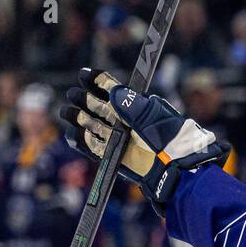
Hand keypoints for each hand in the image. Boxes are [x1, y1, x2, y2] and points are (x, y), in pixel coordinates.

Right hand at [60, 68, 230, 214]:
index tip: (84, 74)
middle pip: (100, 108)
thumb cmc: (173, 141)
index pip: (114, 91)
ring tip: (67, 113)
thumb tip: (114, 91)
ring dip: (79, 120)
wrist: (179, 172)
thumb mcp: (155, 117)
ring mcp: (121, 141)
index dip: (98, 82)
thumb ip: (133, 105)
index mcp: (138, 108)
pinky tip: (72, 135)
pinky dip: (83, 143)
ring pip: (95, 127)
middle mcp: (128, 123)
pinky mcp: (116, 159)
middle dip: (84, 100)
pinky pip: (95, 149)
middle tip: (72, 94)